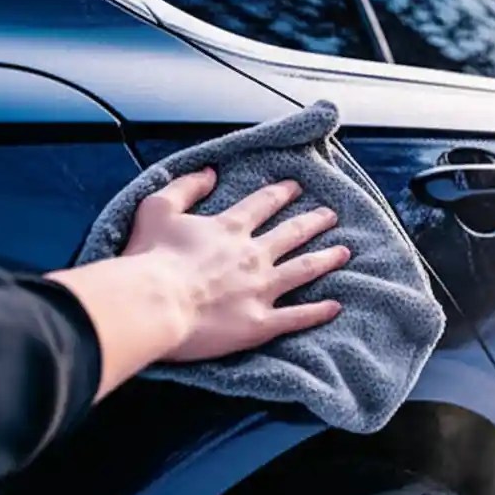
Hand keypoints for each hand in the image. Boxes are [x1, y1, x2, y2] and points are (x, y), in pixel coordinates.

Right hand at [125, 168, 348, 361]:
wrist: (155, 302)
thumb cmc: (150, 258)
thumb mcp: (158, 208)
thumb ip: (185, 187)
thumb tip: (208, 172)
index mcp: (229, 229)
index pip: (262, 205)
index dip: (280, 193)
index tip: (296, 187)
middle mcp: (252, 255)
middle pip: (291, 233)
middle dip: (313, 221)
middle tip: (330, 215)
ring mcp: (261, 289)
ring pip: (303, 269)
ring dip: (326, 259)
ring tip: (344, 252)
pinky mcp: (260, 322)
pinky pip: (297, 316)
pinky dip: (318, 312)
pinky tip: (336, 307)